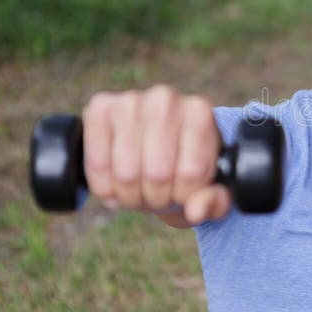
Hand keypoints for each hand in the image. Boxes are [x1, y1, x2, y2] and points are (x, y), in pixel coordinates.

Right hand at [82, 85, 230, 223]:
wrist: (156, 147)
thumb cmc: (187, 169)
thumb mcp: (211, 190)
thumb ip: (213, 202)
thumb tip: (196, 211)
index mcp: (200, 113)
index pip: (191, 173)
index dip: (184, 195)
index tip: (184, 190)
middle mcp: (165, 100)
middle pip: (156, 175)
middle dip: (156, 198)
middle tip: (158, 193)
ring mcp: (130, 101)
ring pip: (125, 174)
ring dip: (130, 195)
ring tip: (139, 188)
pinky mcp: (100, 108)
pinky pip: (97, 165)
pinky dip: (104, 187)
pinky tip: (115, 182)